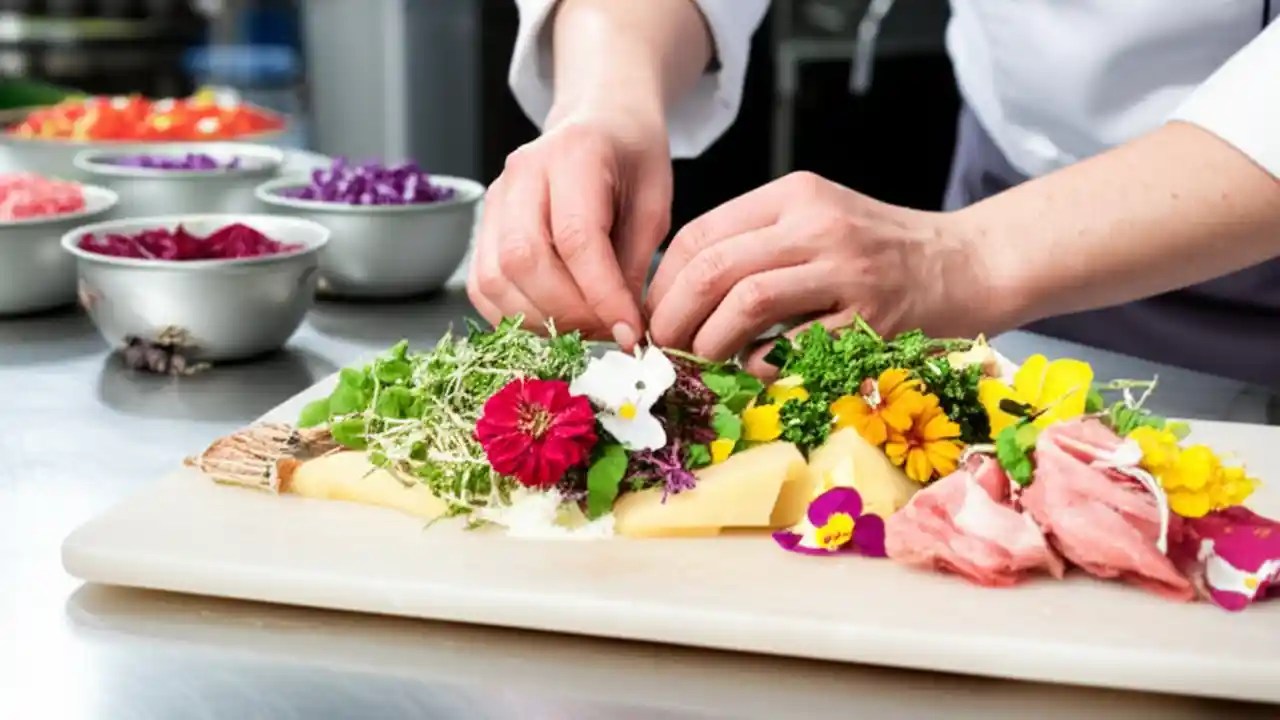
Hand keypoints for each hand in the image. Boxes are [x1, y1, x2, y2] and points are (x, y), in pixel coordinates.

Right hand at [467, 104, 672, 346]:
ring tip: (583, 327)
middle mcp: (523, 173)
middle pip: (525, 260)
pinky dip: (514, 316)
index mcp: (574, 154)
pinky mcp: (483, 226)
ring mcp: (495, 198)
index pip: (576, 237)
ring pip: (495, 279)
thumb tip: (620, 327)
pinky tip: (553, 319)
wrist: (600, 121)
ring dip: (540, 319)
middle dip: (568, 311)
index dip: (602, 295)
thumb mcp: (654, 204)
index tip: (630, 331)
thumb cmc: (633, 159)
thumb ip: (634, 262)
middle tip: (607, 330)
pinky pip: (481, 286)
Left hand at [646, 171, 994, 374]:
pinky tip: (754, 371)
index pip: (700, 234)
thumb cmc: (880, 251)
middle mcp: (817, 225)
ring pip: (745, 302)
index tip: (651, 315)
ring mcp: (847, 271)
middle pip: (714, 268)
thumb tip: (676, 293)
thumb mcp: (817, 220)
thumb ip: (756, 242)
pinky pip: (793, 348)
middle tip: (662, 349)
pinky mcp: (871, 319)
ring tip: (701, 363)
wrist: (968, 264)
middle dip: (672, 317)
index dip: (661, 282)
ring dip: (708, 343)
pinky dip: (759, 366)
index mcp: (794, 195)